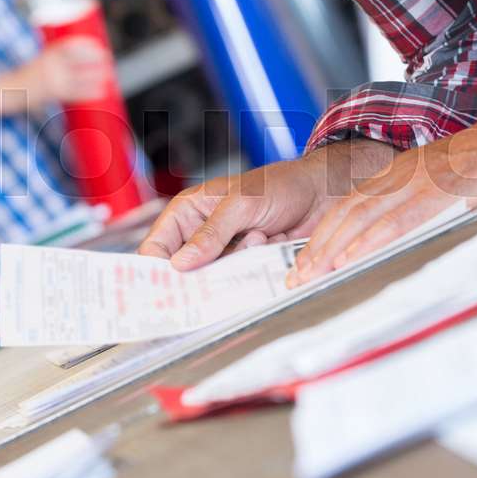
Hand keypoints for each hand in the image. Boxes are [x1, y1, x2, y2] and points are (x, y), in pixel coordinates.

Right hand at [5, 40, 111, 108]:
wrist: (8, 92)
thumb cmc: (26, 78)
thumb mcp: (39, 63)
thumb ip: (56, 61)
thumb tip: (76, 61)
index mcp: (47, 55)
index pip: (70, 45)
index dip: (86, 44)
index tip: (98, 45)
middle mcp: (51, 65)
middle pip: (79, 59)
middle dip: (96, 58)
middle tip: (108, 59)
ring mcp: (52, 80)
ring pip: (81, 76)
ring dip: (97, 75)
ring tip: (109, 75)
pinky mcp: (53, 94)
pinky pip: (76, 92)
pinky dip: (90, 91)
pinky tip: (102, 91)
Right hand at [137, 139, 395, 267]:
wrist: (323, 194)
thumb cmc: (279, 185)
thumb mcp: (241, 204)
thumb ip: (211, 234)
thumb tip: (180, 264)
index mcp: (188, 212)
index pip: (157, 248)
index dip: (153, 271)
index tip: (158, 292)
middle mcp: (202, 236)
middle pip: (183, 272)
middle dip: (200, 274)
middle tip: (219, 269)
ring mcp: (226, 254)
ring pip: (214, 281)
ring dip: (236, 266)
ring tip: (260, 235)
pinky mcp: (248, 267)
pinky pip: (240, 283)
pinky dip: (254, 271)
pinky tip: (270, 242)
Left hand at [290, 111, 476, 286]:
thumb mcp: (445, 192)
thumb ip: (423, 214)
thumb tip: (408, 248)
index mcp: (396, 176)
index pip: (347, 210)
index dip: (322, 238)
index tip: (304, 266)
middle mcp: (397, 176)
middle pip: (343, 215)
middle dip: (315, 250)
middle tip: (294, 281)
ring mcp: (414, 180)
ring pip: (359, 218)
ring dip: (331, 249)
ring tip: (310, 276)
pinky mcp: (436, 190)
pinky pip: (396, 220)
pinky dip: (370, 241)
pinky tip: (351, 258)